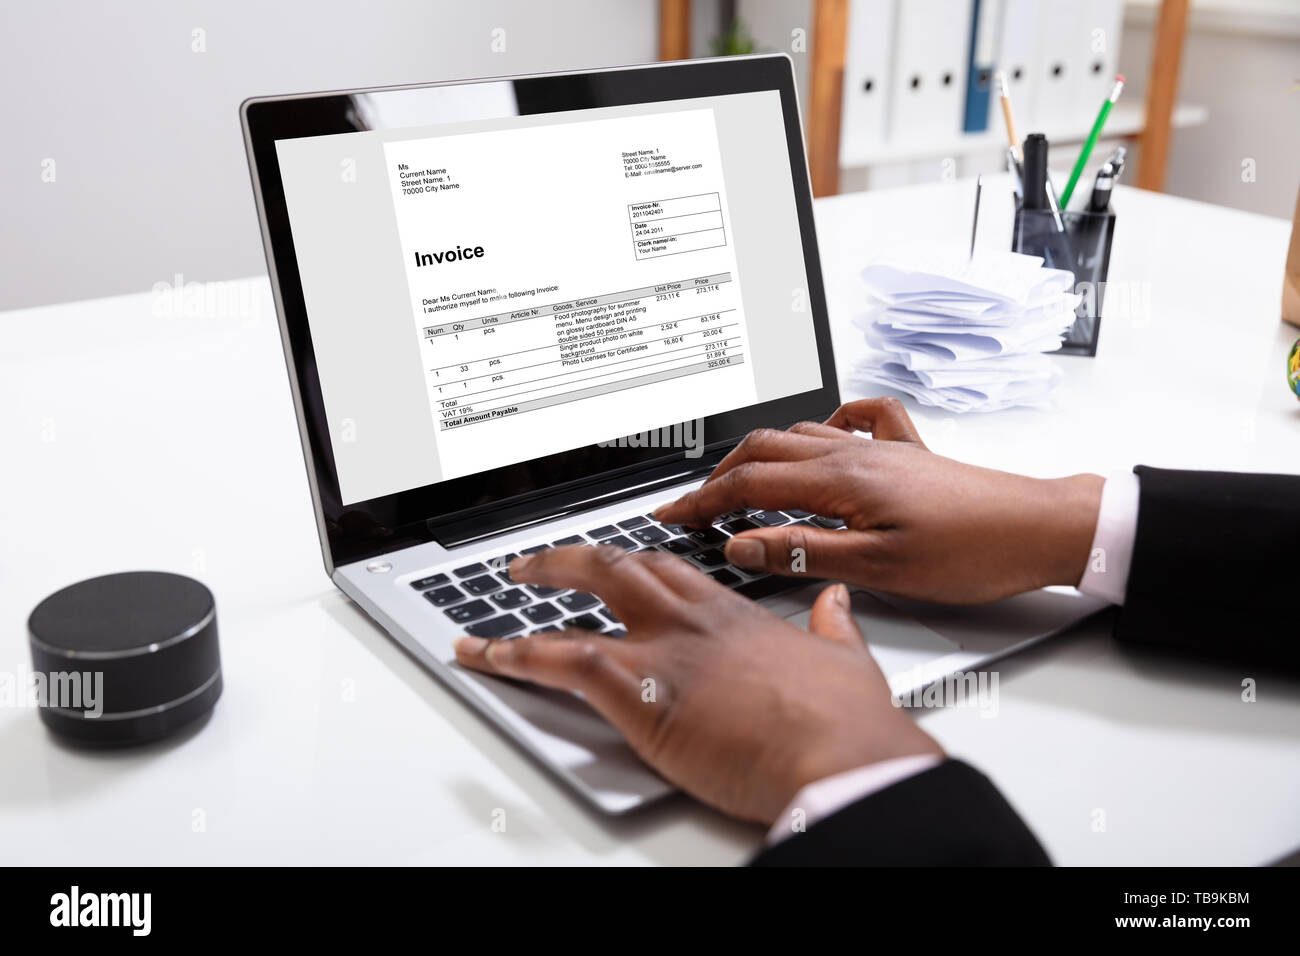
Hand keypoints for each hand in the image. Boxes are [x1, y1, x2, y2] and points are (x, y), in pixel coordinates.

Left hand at [454, 545, 942, 824]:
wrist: (839, 752)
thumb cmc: (845, 720)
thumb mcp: (845, 659)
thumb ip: (832, 626)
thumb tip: (836, 604)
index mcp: (734, 615)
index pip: (672, 570)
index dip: (638, 562)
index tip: (619, 558)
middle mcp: (692, 621)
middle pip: (620, 566)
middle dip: (574, 560)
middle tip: (539, 562)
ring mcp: (663, 651)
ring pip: (582, 599)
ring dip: (533, 597)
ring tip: (501, 599)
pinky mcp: (639, 693)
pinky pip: (562, 660)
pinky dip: (517, 654)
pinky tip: (489, 655)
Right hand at [654, 397, 1102, 603]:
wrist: (1039, 528)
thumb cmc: (971, 552)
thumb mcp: (878, 568)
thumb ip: (805, 552)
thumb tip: (742, 543)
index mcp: (843, 482)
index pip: (751, 486)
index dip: (703, 501)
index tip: (672, 516)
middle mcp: (856, 454)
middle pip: (764, 450)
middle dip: (719, 476)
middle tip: (692, 504)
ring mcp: (882, 449)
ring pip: (801, 434)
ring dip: (760, 455)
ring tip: (739, 482)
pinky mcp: (907, 453)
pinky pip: (858, 419)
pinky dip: (827, 424)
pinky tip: (824, 437)